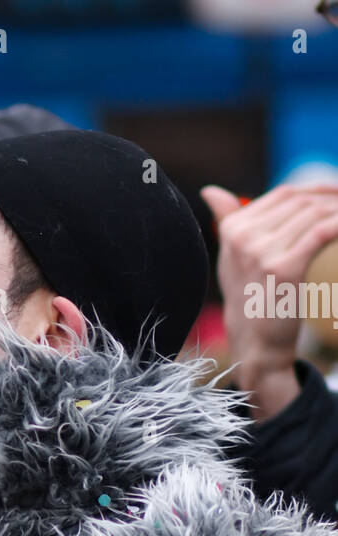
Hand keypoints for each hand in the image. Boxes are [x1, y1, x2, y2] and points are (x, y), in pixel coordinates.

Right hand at [202, 182, 337, 421]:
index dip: (315, 190)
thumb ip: (227, 220)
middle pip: (300, 201)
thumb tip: (210, 190)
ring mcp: (262, 252)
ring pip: (313, 214)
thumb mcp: (231, 257)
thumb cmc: (248, 299)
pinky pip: (321, 232)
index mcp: (232, 229)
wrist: (255, 344)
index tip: (337, 196)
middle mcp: (243, 237)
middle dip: (332, 199)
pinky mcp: (284, 268)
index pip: (283, 195)